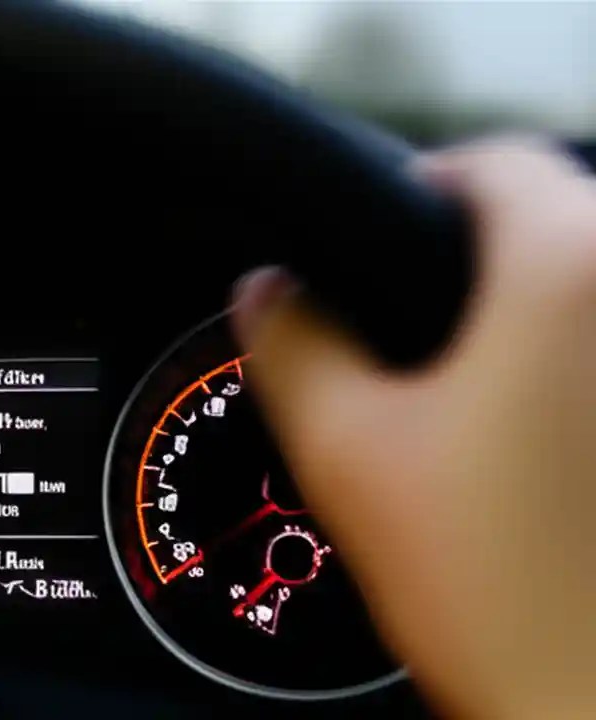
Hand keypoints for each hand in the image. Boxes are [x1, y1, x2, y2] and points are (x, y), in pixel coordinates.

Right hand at [234, 139, 595, 717]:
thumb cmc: (497, 588)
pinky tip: (523, 445)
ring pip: (579, 293)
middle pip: (544, 221)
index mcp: (565, 270)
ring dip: (518, 320)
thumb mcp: (347, 451)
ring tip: (459, 401)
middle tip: (401, 336)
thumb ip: (292, 345)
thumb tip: (266, 295)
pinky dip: (561, 368)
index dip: (411, 186)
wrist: (588, 702)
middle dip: (465, 262)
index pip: (489, 160)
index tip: (368, 239)